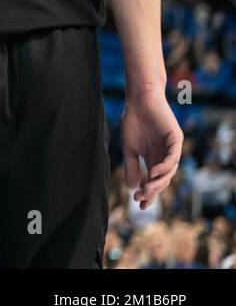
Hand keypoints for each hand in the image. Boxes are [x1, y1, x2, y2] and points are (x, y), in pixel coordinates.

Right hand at [120, 88, 182, 209]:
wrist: (139, 101)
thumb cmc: (133, 122)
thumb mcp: (129, 149)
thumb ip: (132, 167)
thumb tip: (132, 187)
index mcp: (153, 159)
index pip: (153, 180)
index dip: (148, 193)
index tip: (139, 205)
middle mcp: (164, 156)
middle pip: (162, 179)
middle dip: (152, 190)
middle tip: (140, 197)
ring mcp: (171, 148)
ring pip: (169, 171)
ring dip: (159, 181)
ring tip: (148, 188)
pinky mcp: (176, 140)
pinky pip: (173, 157)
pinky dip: (165, 166)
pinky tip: (154, 172)